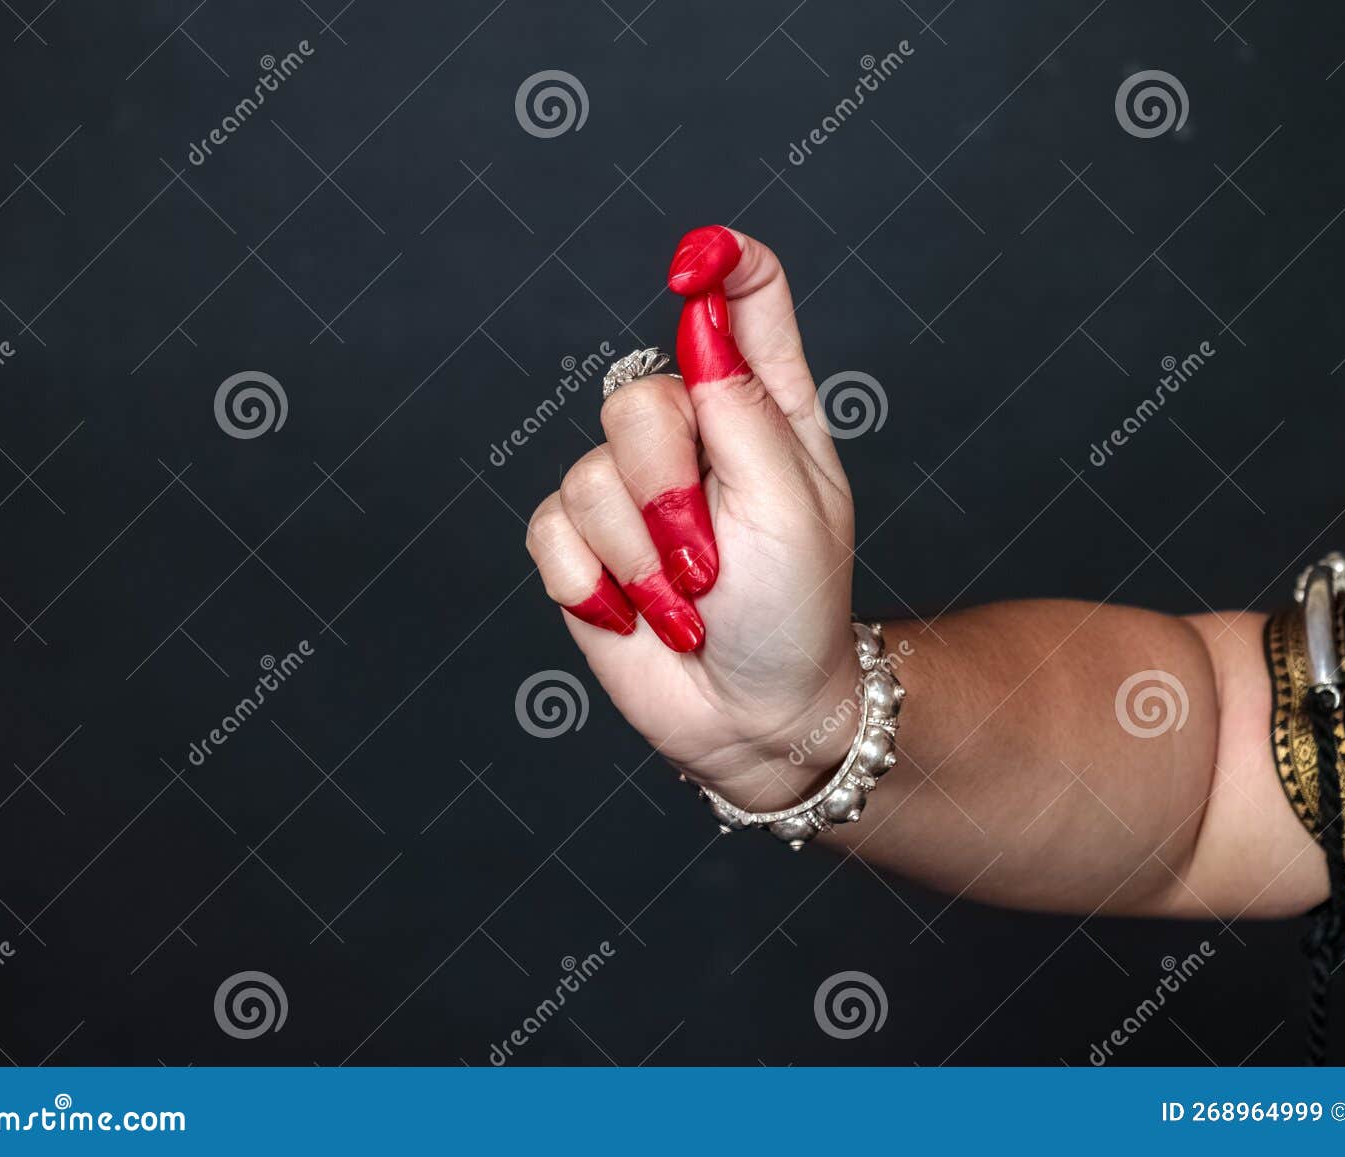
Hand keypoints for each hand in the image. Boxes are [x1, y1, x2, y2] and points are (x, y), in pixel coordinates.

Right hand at [525, 226, 858, 807]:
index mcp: (763, 407)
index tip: (691, 268)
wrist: (752, 714)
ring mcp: (631, 488)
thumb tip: (701, 315)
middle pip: (637, 396)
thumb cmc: (795, 610)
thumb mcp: (791, 507)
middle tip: (709, 557)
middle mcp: (692, 434)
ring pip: (588, 475)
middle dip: (665, 489)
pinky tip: (636, 613)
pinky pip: (548, 530)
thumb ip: (741, 409)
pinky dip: (594, 584)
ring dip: (641, 558)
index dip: (717, 265)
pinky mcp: (580, 544)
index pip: (743, 297)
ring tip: (687, 600)